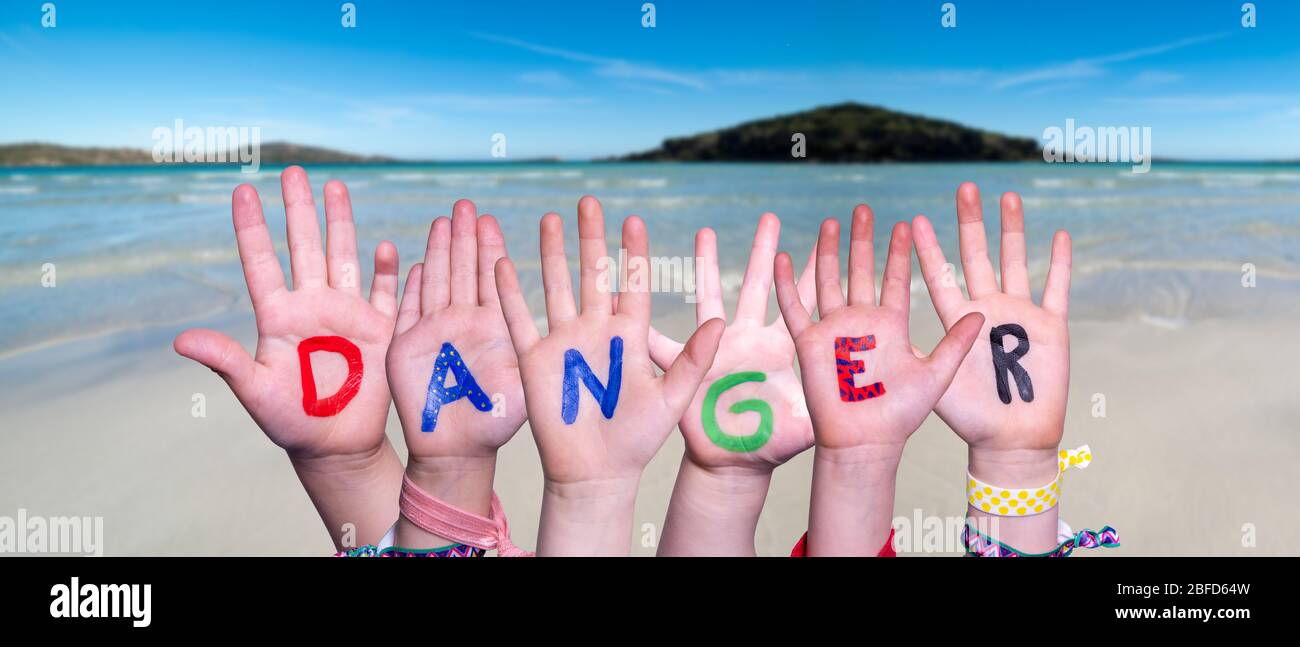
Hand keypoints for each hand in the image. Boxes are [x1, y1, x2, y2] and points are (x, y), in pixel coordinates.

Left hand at [173, 166, 402, 547]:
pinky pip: (385, 294)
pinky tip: (387, 247)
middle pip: (304, 246)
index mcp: (279, 317)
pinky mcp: (379, 332)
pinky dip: (388, 271)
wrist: (336, 447)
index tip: (242, 191)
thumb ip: (225, 361)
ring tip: (335, 187)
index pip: (261, 261)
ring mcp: (347, 316)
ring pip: (343, 257)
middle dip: (298, 208)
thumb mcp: (255, 391)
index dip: (251, 227)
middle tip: (293, 171)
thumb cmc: (290, 422)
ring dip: (340, 223)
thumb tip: (180, 341)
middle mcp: (312, 307)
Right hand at [387, 200, 526, 547]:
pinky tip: (411, 259)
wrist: (456, 450)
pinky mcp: (406, 347)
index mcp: (496, 327)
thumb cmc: (497, 424)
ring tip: (443, 220)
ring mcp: (435, 332)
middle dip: (464, 237)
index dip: (491, 248)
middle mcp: (465, 323)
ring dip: (439, 251)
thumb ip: (541, 357)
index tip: (491, 218)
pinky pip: (406, 309)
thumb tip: (567, 334)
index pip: (494, 278)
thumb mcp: (528, 386)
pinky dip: (408, 285)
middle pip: (464, 270)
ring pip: (437, 281)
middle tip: (466, 203)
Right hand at [494, 196, 723, 554]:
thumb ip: (694, 361)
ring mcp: (565, 343)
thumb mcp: (672, 398)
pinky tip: (502, 264)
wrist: (595, 473)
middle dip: (591, 238)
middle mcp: (597, 332)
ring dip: (552, 253)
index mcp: (631, 337)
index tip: (634, 219)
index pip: (632, 284)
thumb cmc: (637, 441)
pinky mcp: (535, 361)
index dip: (632, 253)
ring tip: (551, 218)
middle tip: (589, 201)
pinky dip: (511, 294)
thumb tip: (719, 322)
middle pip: (593, 274)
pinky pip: (520, 320)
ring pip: (556, 286)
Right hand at [648, 214, 816, 472]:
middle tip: (771, 216)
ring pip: (710, 297)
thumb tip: (857, 402)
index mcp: (781, 348)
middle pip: (759, 285)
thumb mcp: (808, 425)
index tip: (824, 238)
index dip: (811, 272)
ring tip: (705, 232)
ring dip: (707, 265)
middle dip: (764, 250)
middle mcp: (749, 339)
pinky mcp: (688, 367)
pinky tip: (634, 301)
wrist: (735, 463)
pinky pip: (663, 345)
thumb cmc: (773, 443)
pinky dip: (647, 328)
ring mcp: (717, 348)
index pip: (800, 302)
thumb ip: (826, 408)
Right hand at [775, 206, 983, 452]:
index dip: (898, 253)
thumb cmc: (901, 415)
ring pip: (828, 281)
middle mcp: (861, 322)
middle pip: (859, 271)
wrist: (865, 442)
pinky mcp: (810, 343)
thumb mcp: (937, 375)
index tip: (904, 223)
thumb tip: (981, 314)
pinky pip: (796, 309)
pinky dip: (789, 284)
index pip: (894, 279)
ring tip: (830, 223)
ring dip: (827, 252)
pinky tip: (785, 258)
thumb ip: (955, 343)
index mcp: (891, 325)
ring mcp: (834, 330)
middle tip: (862, 209)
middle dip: (861, 240)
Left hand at [912, 182, 1070, 551]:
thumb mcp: (933, 382)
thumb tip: (878, 330)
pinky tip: (1059, 235)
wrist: (1009, 440)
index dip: (925, 250)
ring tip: (1007, 196)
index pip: (937, 276)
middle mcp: (985, 310)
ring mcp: (1019, 315)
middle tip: (964, 187)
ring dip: (1012, 230)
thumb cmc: (971, 418)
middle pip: (975, 257)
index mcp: (954, 320)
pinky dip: (1061, 264)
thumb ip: (914, 353)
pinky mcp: (1051, 328)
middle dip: (969, 222)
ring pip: (1015, 261)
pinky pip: (1057, 289)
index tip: (911, 221)